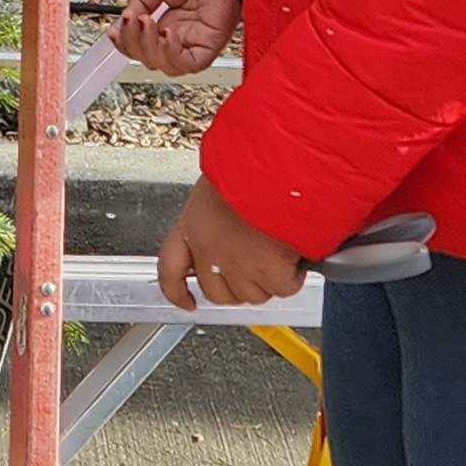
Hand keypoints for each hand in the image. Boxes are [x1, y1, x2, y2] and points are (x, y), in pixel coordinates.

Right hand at [114, 0, 240, 76]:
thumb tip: (123, 22)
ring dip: (149, 48)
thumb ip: (138, 3)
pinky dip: (172, 53)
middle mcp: (181, 35)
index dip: (125, 43)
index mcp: (167, 21)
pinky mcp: (210, 43)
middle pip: (150, 59)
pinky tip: (166, 33)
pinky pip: (189, 62)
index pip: (141, 46)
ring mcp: (195, 40)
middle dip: (133, 43)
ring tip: (146, 22)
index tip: (114, 30)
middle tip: (130, 21)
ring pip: (167, 66)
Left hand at [156, 179, 305, 316]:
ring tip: (278, 250)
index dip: (176, 291)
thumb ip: (216, 212)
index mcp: (191, 224)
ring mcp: (239, 265)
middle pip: (216, 292)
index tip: (186, 301)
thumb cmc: (250, 164)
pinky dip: (292, 276)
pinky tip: (295, 254)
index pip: (170, 269)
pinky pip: (283, 288)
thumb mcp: (219, 182)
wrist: (279, 166)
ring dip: (267, 280)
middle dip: (237, 285)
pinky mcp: (270, 272)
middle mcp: (209, 249)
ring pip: (252, 294)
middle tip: (257, 266)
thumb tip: (228, 225)